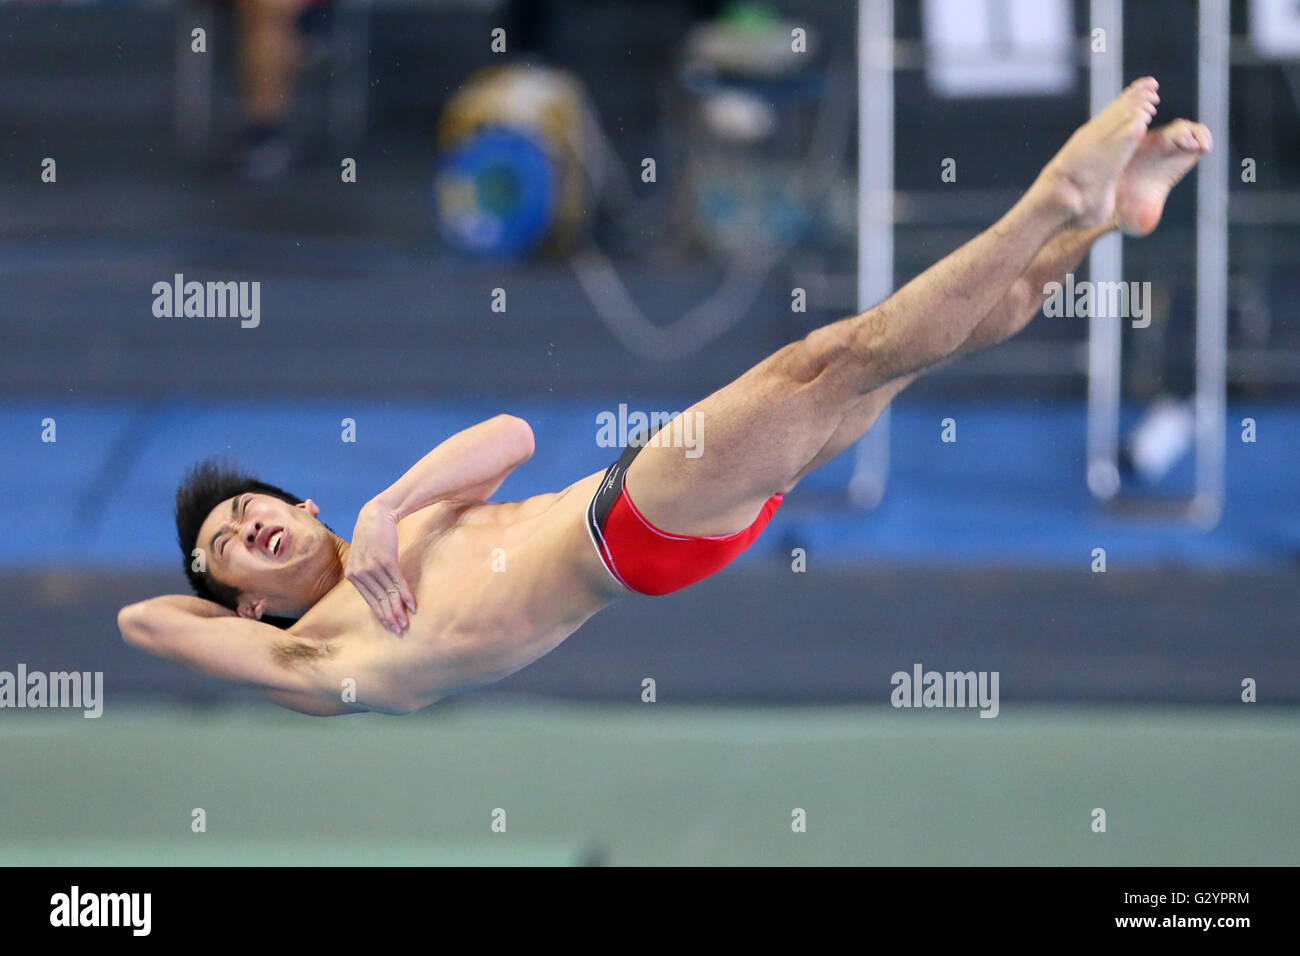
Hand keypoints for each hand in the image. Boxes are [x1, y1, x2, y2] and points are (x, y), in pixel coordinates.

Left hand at [345, 502, 415, 633]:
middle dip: (390, 617)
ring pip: (388, 594)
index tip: (390, 625)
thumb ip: (365, 574)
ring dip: (399, 610)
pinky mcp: (386, 561)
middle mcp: (360, 574)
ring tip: (407, 622)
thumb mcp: (362, 557)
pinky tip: (412, 605)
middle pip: (378, 600)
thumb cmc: (370, 536)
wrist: (376, 515)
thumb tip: (376, 590)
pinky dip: (406, 595)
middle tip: (400, 630)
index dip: (381, 614)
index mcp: (352, 575)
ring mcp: (372, 567)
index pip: (369, 600)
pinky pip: (397, 583)